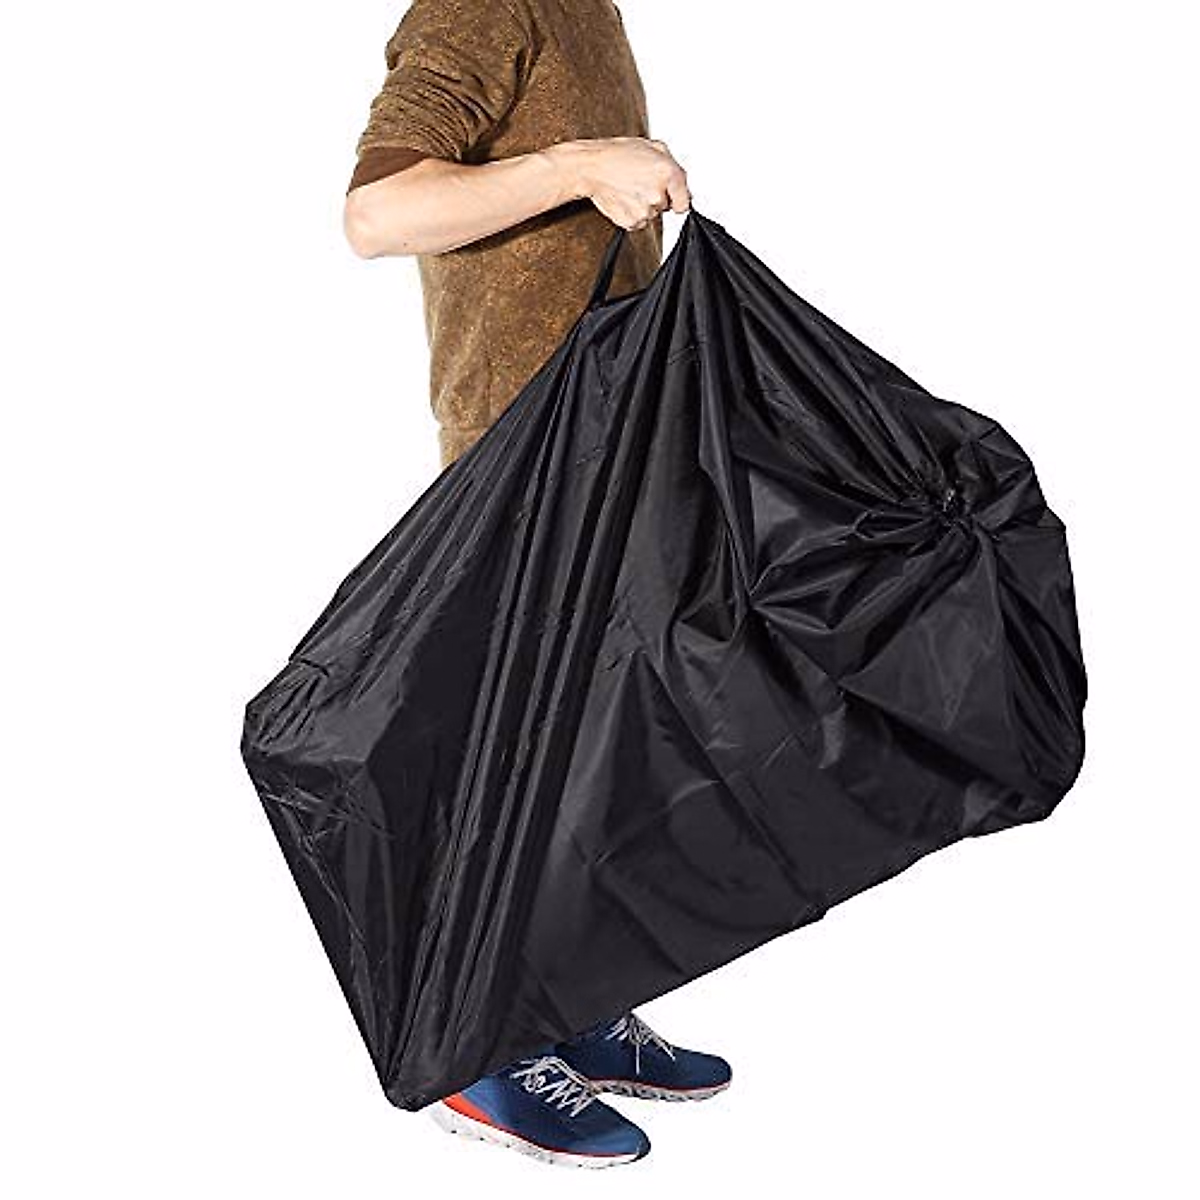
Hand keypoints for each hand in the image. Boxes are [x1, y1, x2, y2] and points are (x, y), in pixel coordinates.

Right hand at [550, 136, 690, 229]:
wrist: (591, 167)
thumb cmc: (618, 155)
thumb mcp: (652, 147)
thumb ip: (673, 166)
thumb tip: (681, 185)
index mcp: (668, 173)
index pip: (684, 203)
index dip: (677, 199)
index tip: (671, 198)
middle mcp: (658, 194)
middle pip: (666, 207)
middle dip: (657, 196)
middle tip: (639, 182)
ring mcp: (645, 211)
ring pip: (651, 215)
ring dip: (643, 205)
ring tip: (628, 187)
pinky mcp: (632, 222)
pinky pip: (638, 222)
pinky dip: (632, 213)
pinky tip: (623, 197)